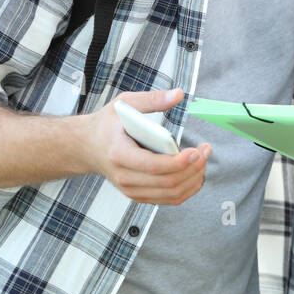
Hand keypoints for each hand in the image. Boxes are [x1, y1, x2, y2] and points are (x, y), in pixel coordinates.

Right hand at [80, 88, 208, 204]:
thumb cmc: (107, 125)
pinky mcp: (139, 195)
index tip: (196, 151)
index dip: (178, 162)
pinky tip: (196, 173)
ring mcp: (131, 189)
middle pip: (166, 182)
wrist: (88, 147)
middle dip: (193, 168)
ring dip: (194, 178)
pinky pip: (169, 199)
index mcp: (119, 153)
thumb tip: (178, 94)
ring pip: (171, 194)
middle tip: (206, 150)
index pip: (152, 165)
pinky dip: (187, 188)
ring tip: (204, 159)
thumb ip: (152, 99)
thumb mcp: (124, 104)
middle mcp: (124, 176)